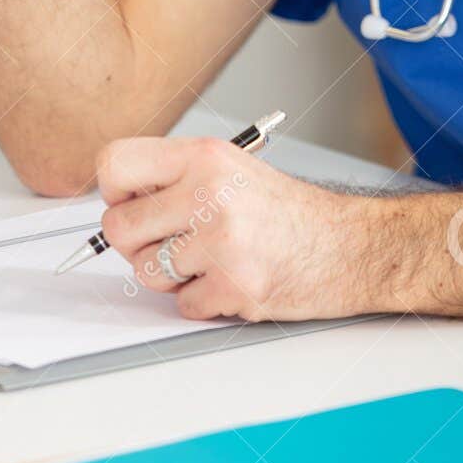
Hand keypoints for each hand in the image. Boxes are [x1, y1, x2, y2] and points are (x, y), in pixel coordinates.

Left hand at [96, 135, 386, 321]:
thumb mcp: (231, 170)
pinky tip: (232, 280)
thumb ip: (176, 179)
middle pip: (119, 226)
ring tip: (210, 261)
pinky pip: (183, 305)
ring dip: (172, 277)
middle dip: (136, 244)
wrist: (349, 245)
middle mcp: (209, 192)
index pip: (116, 163)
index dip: (113, 191)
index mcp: (204, 156)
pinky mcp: (234, 286)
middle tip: (168, 242)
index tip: (129, 203)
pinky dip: (204, 301)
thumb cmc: (290, 211)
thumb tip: (118, 202)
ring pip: (147, 272)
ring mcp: (221, 242)